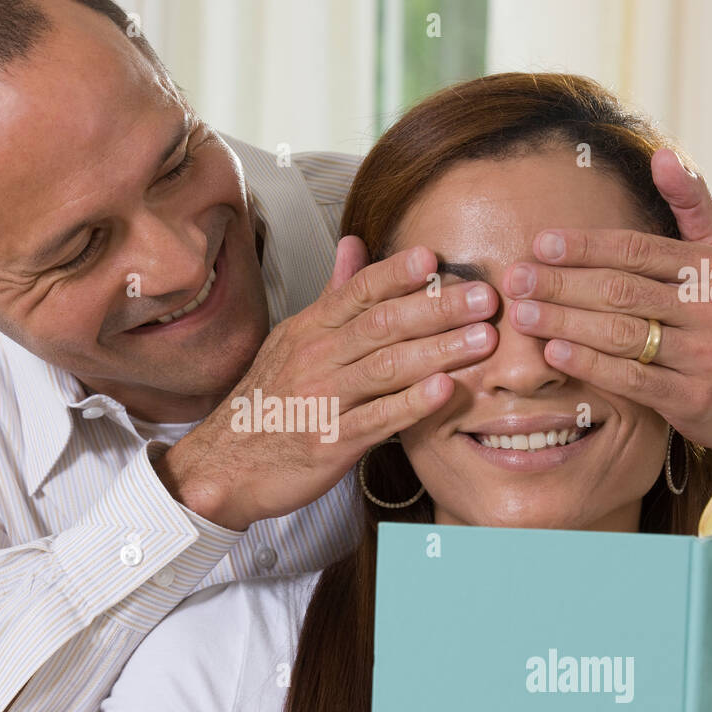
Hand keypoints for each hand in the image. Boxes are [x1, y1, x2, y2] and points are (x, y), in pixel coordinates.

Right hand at [155, 239, 496, 530]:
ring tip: (483, 339)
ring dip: (437, 351)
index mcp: (310, 330)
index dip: (395, 273)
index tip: (434, 256)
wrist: (225, 466)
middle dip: (436, 308)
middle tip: (486, 297)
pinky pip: (376, 420)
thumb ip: (332, 294)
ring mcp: (323, 401)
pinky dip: (411, 405)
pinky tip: (444, 391)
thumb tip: (355, 244)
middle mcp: (316, 359)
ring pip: (385, 368)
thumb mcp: (293, 340)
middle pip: (381, 325)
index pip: (357, 292)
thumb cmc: (268, 402)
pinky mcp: (330, 443)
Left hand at [504, 150, 711, 448]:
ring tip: (522, 314)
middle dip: (563, 283)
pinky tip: (555, 352)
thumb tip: (661, 155)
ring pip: (621, 332)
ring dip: (566, 321)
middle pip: (621, 290)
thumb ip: (691, 206)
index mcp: (710, 267)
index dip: (586, 246)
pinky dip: (591, 364)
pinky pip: (633, 378)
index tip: (541, 243)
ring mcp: (701, 354)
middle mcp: (707, 307)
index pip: (637, 251)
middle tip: (516, 279)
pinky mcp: (691, 397)